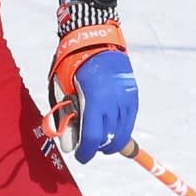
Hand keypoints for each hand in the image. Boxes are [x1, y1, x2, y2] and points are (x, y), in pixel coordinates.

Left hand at [49, 20, 136, 163]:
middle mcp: (114, 102)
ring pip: (123, 132)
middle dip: (98, 147)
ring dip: (111, 141)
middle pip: (110, 139)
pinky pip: (129, 120)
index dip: (86, 152)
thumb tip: (69, 145)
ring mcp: (127, 99)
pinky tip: (110, 126)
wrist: (96, 38)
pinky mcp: (133, 95)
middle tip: (88, 147)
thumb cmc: (73, 64)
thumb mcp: (62, 90)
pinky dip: (121, 128)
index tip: (81, 157)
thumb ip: (66, 117)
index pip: (93, 137)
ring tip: (100, 137)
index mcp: (95, 100)